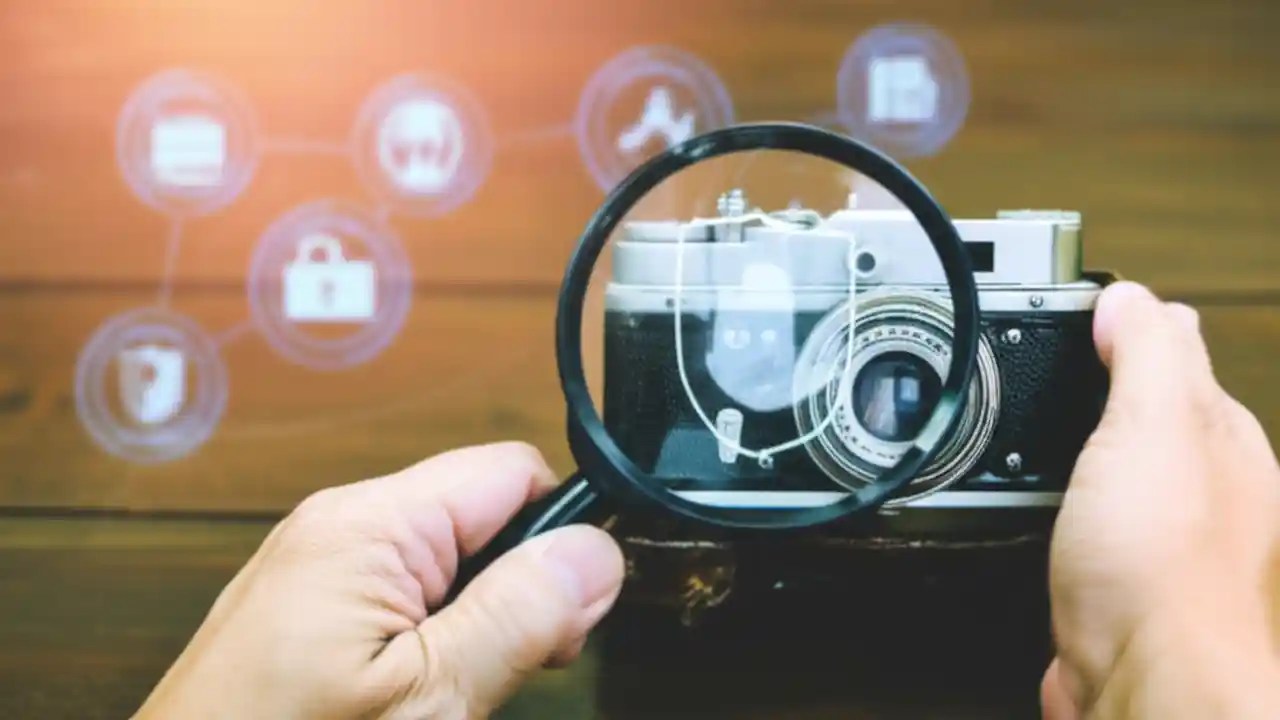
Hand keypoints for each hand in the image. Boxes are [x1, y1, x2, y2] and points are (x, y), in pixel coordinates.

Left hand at [134, 442, 624, 719]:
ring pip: (450, 556)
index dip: (560, 536)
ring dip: (481, 617)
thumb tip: (596, 551)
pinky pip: (403, 588)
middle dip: (521, 586)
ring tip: (461, 693)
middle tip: (513, 670)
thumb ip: (517, 617)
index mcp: (369, 524)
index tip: (568, 614)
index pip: (514, 471)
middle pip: (484, 513)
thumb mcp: (427, 699)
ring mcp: (320, 563)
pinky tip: (424, 691)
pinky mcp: (310, 602)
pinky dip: (436, 633)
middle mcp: (340, 524)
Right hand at [1041, 282, 1279, 717]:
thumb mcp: (1153, 426)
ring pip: (1111, 460)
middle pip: (1142, 405)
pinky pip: (1084, 512)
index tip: (1070, 312)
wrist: (1142, 679)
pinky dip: (1058, 494)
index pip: (1175, 349)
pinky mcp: (1115, 572)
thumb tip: (1128, 296)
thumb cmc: (1161, 568)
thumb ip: (1146, 353)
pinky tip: (1033, 498)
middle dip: (1096, 380)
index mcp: (1218, 434)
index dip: (1121, 323)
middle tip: (1044, 359)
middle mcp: (1199, 481)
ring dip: (1074, 439)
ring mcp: (1157, 529)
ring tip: (1032, 417)